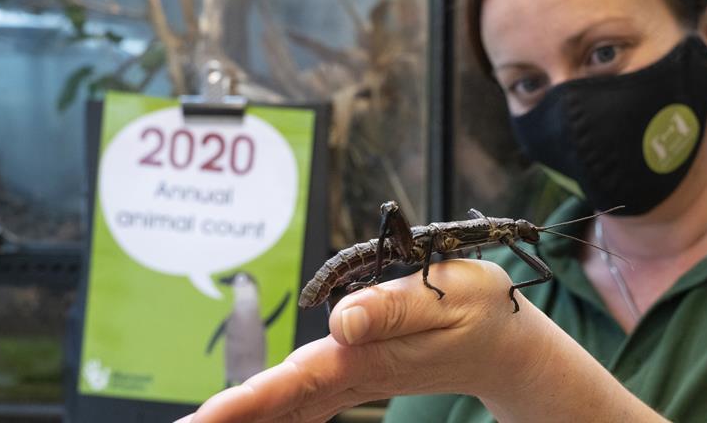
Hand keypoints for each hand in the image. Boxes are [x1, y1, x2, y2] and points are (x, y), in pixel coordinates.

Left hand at [180, 259, 559, 421]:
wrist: (502, 344)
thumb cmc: (478, 311)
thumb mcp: (445, 295)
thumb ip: (393, 307)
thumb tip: (340, 320)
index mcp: (367, 354)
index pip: (296, 381)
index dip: (248, 400)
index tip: (204, 419)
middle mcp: (353, 373)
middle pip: (280, 403)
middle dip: (230, 419)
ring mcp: (354, 380)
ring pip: (288, 406)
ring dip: (244, 417)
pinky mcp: (357, 376)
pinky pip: (304, 402)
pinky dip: (271, 411)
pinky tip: (248, 416)